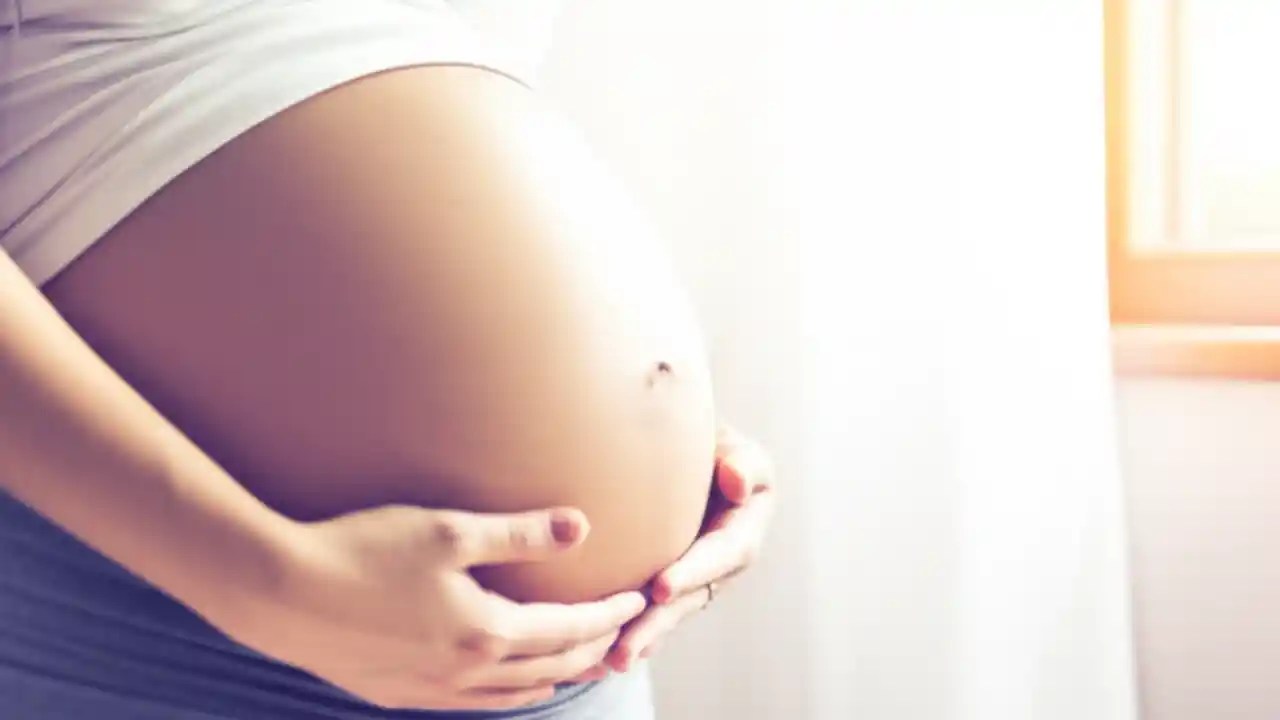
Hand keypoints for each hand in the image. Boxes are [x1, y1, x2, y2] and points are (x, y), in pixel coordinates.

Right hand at [223, 504, 646, 711]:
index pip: (570, 629)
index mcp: (487, 632)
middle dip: (592, 648)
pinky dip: (506, 694)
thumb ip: (520, 533)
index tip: (638, 599)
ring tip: (576, 664)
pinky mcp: (396, 694)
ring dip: (553, 677)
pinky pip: (471, 705)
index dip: (609, 614)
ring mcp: (431, 690)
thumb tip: (582, 525)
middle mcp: (466, 672)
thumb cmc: (363, 549)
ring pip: (512, 695)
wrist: (278, 593)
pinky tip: (504, 684)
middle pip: (549, 666)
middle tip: (622, 633)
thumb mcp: (447, 530)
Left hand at [599, 425, 776, 673]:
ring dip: (638, 638)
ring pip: (665, 614)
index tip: (660, 587)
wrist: (686, 461)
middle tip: (626, 647)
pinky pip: (649, 616)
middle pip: (688, 598)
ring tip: (608, 662)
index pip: (720, 554)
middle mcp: (719, 567)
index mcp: (743, 532)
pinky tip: (597, 660)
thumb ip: (745, 463)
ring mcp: (693, 582)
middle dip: (657, 623)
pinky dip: (626, 635)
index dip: (692, 571)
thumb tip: (737, 483)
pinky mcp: (668, 589)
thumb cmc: (714, 448)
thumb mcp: (737, 450)